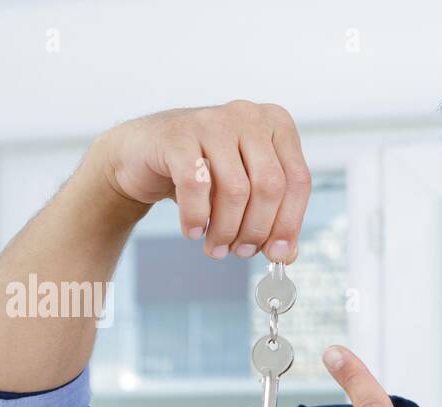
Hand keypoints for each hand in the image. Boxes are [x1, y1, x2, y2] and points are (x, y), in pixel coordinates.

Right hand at [87, 100, 310, 262]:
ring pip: (236, 190)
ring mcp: (213, 120)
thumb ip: (271, 220)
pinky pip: (196, 186)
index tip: (276, 255)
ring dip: (226, 230)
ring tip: (216, 246)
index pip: (298, 181)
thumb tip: (287, 255)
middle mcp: (249, 116)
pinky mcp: (178, 134)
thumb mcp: (245, 193)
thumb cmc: (204, 172)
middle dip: (257, 230)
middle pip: (270, 186)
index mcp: (277, 125)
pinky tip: (193, 230)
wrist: (144, 152)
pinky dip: (196, 216)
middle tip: (240, 252)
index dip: (289, 224)